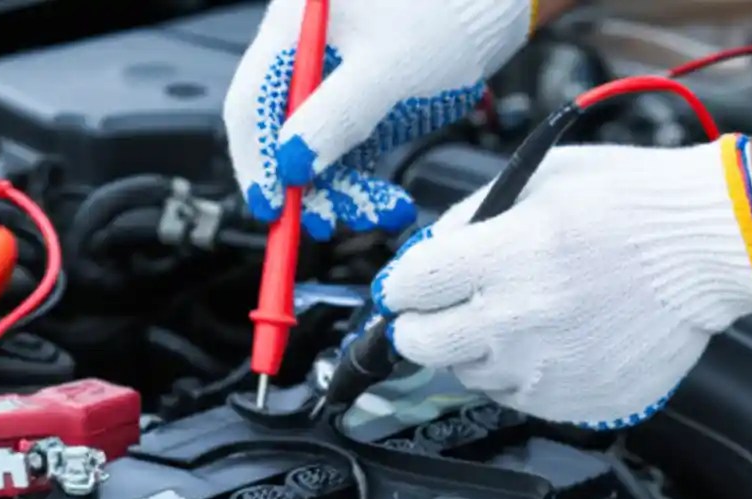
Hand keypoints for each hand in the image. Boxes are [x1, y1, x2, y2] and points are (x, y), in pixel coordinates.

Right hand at [223, 0, 535, 238]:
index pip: (252, 105)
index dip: (256, 159)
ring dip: (340, 193)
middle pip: (282, 135)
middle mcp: (306, 58)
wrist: (498, 4)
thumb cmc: (447, 12)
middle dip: (304, 186)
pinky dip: (363, 185)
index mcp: (294, 31)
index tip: (272, 205)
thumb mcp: (388, 70)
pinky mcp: (364, 107)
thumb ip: (335, 118)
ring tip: (374, 214)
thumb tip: (289, 166)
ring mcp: (335, 85)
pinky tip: (386, 204)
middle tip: (324, 223)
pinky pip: (349, 157)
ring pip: (318, 154)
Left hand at [373, 136, 751, 428]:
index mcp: (504, 257)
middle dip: (418, 325)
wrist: (711, 248)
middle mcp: (517, 321)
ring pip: (466, 371)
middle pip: (420, 344)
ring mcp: (543, 369)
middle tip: (436, 311)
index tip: (404, 287)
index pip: (407, 288)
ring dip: (474, 347)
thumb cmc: (631, 205)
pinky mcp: (571, 402)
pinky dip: (519, 370)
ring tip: (521, 311)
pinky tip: (551, 336)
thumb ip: (466, 220)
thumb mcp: (536, 181)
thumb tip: (422, 256)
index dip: (400, 285)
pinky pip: (514, 394)